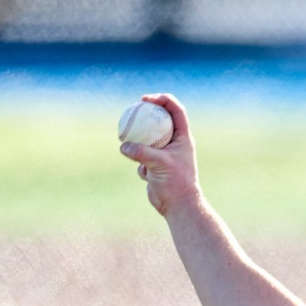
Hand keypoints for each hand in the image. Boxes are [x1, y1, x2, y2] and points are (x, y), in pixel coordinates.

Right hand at [119, 93, 199, 217]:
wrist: (177, 206)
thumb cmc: (175, 183)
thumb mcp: (159, 164)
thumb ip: (141, 152)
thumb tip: (123, 145)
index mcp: (183, 137)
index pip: (175, 110)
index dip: (162, 99)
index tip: (145, 99)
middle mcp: (175, 143)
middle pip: (160, 120)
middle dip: (146, 114)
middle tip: (132, 110)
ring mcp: (164, 154)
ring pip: (147, 139)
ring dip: (137, 139)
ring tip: (126, 138)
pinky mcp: (155, 166)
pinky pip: (142, 157)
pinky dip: (139, 162)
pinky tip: (144, 174)